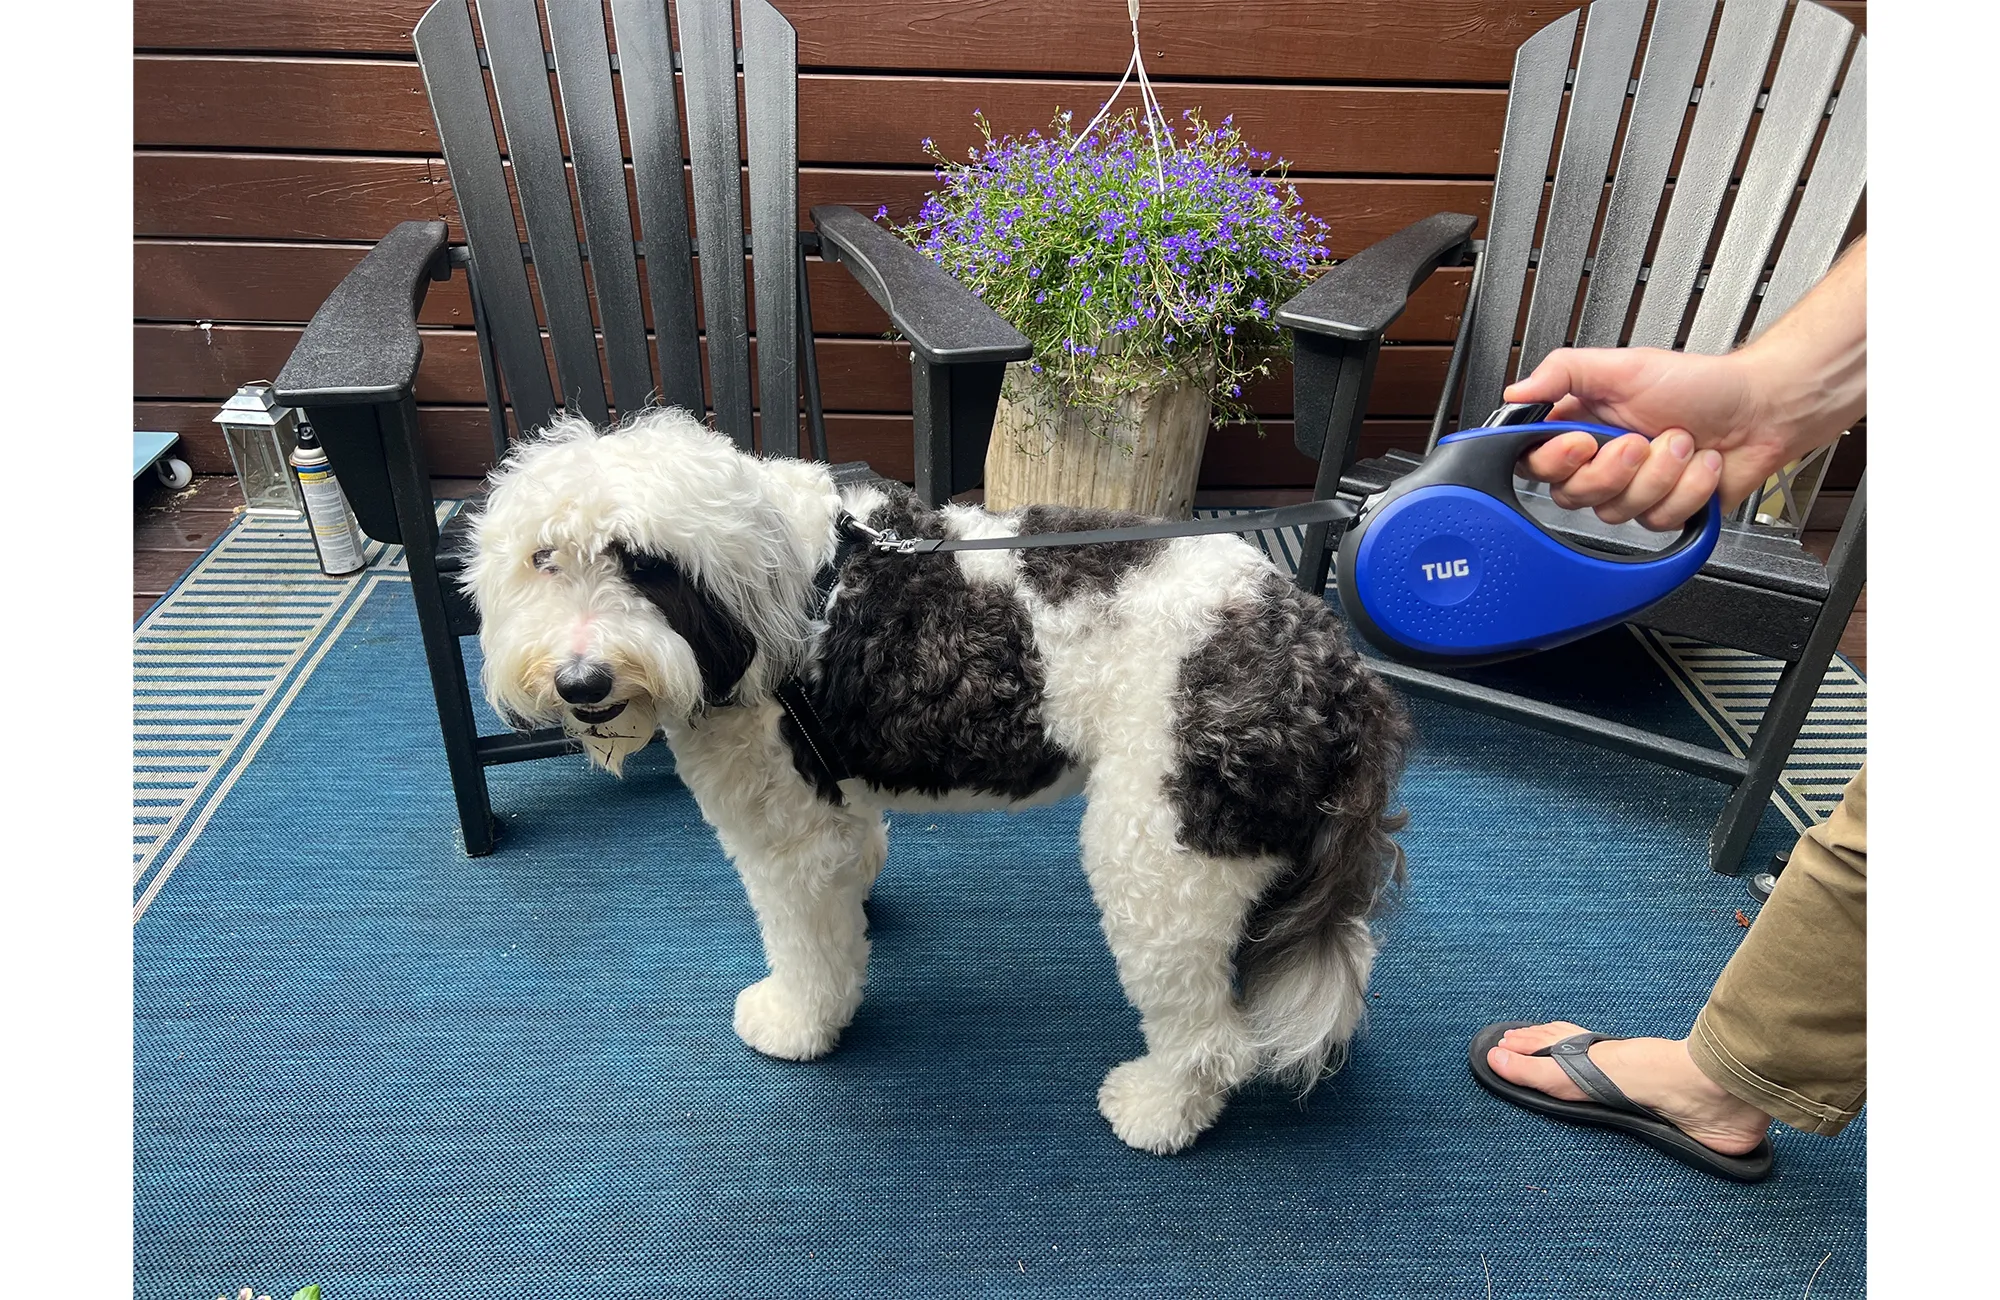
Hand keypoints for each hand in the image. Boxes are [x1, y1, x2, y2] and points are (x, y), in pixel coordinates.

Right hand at [1509, 347, 1797, 530]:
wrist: (1760, 410)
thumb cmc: (1702, 386)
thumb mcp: (1624, 366)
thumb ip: (1563, 372)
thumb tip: (1515, 393)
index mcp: (1582, 426)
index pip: (1536, 463)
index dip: (1555, 461)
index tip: (1582, 443)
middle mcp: (1603, 463)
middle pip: (1573, 495)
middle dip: (1616, 469)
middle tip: (1641, 440)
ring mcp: (1633, 491)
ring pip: (1618, 511)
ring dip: (1661, 474)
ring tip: (1683, 443)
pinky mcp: (1664, 511)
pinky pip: (1658, 521)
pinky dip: (1688, 489)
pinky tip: (1700, 465)